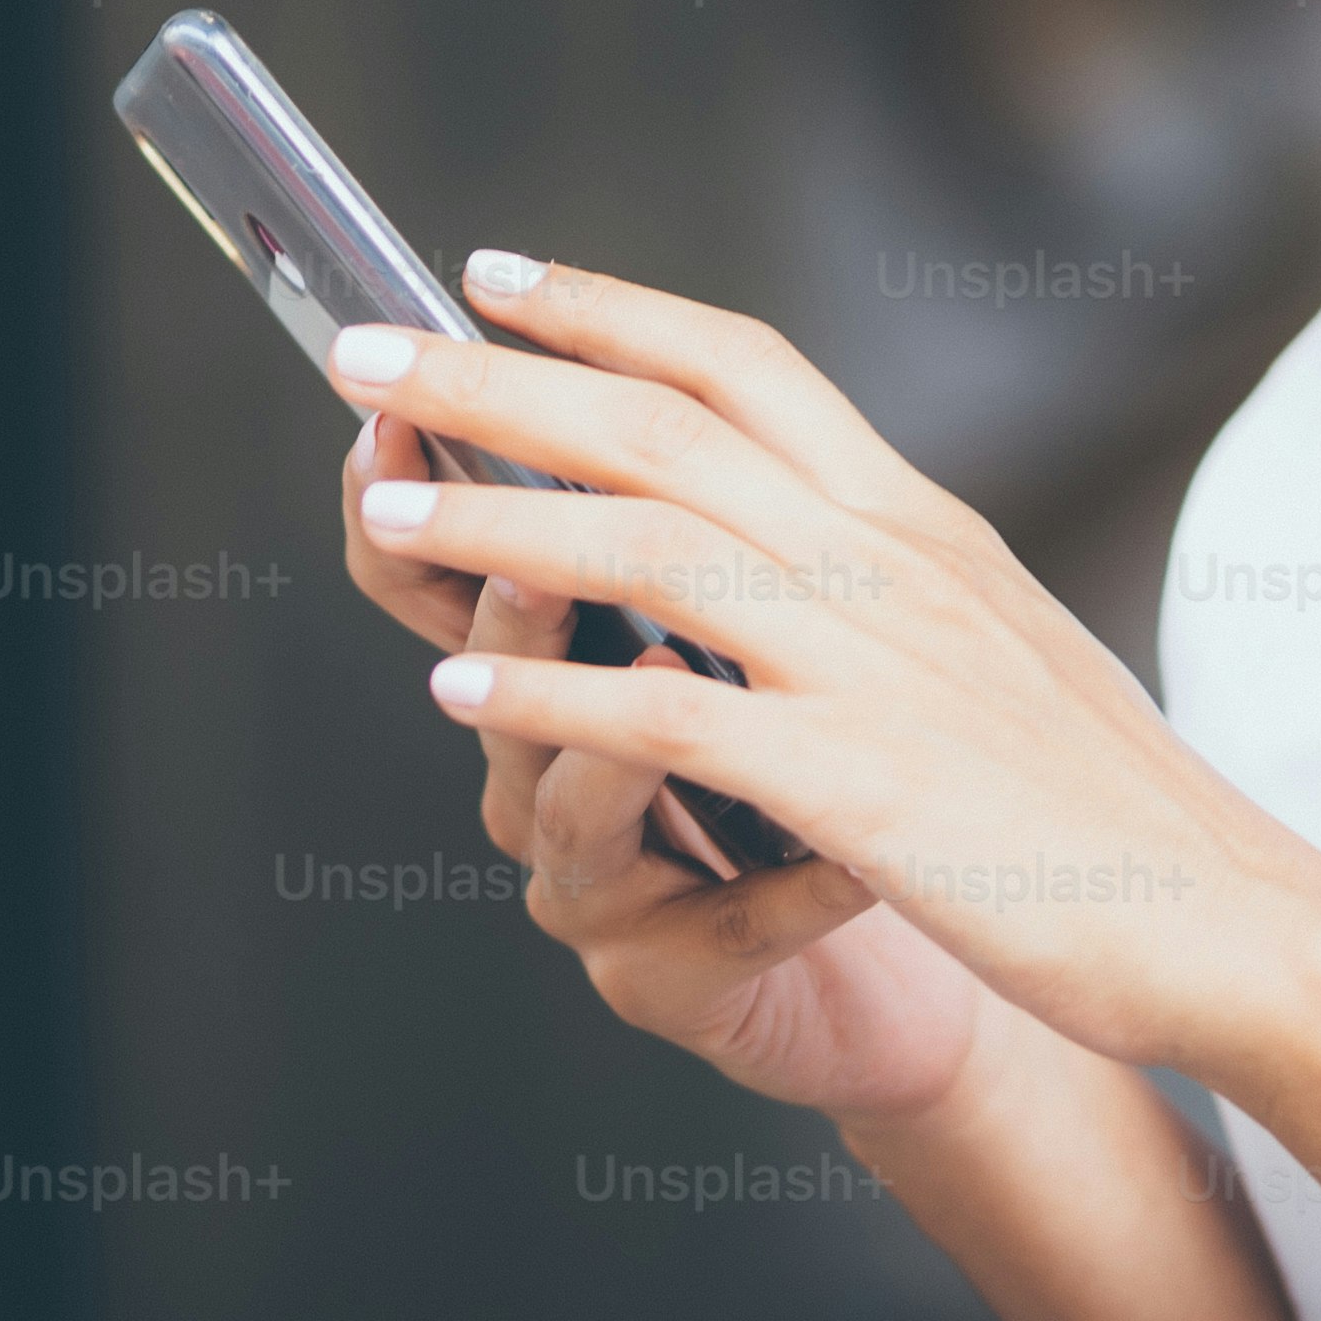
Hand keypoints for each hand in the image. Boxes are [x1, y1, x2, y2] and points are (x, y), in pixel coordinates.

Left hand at [331, 256, 1320, 1077]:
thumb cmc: (1116, 802)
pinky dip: (552, 700)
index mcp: (917, 521)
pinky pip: (667, 720)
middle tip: (365, 351)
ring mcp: (869, 666)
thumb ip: (895, 577)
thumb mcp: (1001, 638)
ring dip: (498, 527)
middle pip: (658, 429)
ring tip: (390, 515)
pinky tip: (462, 697)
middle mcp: (885, 562)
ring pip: (644, 552)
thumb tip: (803, 528)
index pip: (743, 364)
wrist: (1232, 918)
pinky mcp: (855, 782)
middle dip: (496, 383)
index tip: (497, 275)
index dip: (609, 309)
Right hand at [333, 412, 985, 1117]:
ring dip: (599, 733)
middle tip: (511, 529)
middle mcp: (546, 766)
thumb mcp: (752, 603)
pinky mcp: (673, 977)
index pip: (441, 565)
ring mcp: (599, 879)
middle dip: (492, 590)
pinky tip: (843, 861)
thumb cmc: (824, 752)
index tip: (406, 397)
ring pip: (561, 808)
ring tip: (657, 668)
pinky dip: (784, 888)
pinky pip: (719, 928)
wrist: (915, 933)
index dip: (411, 487)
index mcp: (553, 660)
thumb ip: (680, 504)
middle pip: (483, 674)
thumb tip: (629, 343)